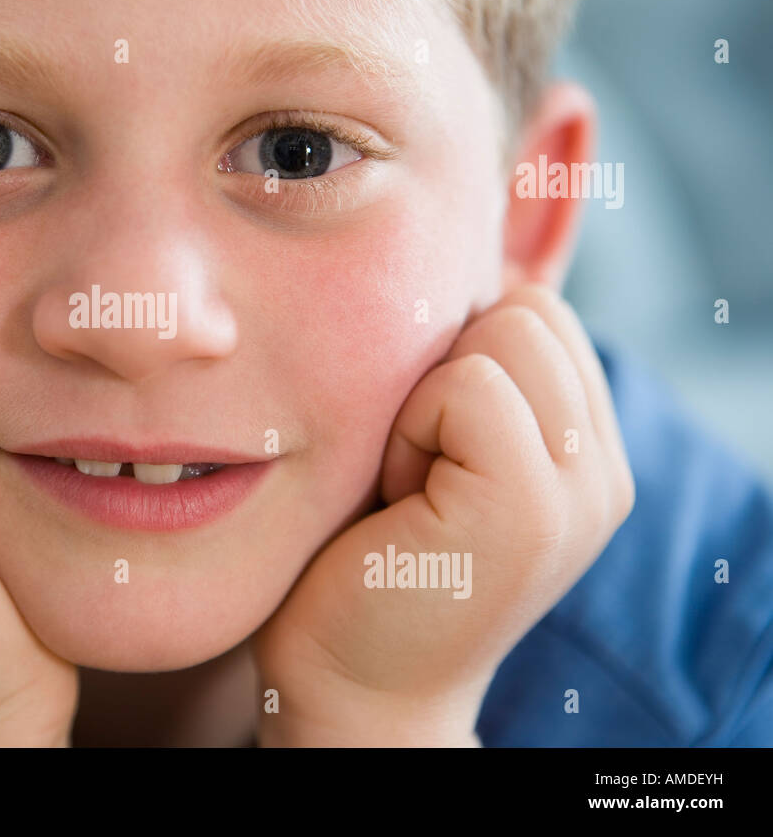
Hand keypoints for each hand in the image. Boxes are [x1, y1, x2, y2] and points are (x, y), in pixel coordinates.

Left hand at [251, 284, 634, 745]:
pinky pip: (469, 386)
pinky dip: (409, 431)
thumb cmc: (360, 553)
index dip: (456, 356)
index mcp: (585, 447)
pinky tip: (398, 503)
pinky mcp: (533, 510)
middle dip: (444, 371)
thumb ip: (473, 370)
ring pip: (502, 334)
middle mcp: (603, 469)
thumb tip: (467, 267)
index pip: (537, 309)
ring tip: (406, 487)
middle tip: (410, 469)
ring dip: (422, 401)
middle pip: (526, 309)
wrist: (345, 682)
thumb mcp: (430, 442)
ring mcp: (582, 492)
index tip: (420, 447)